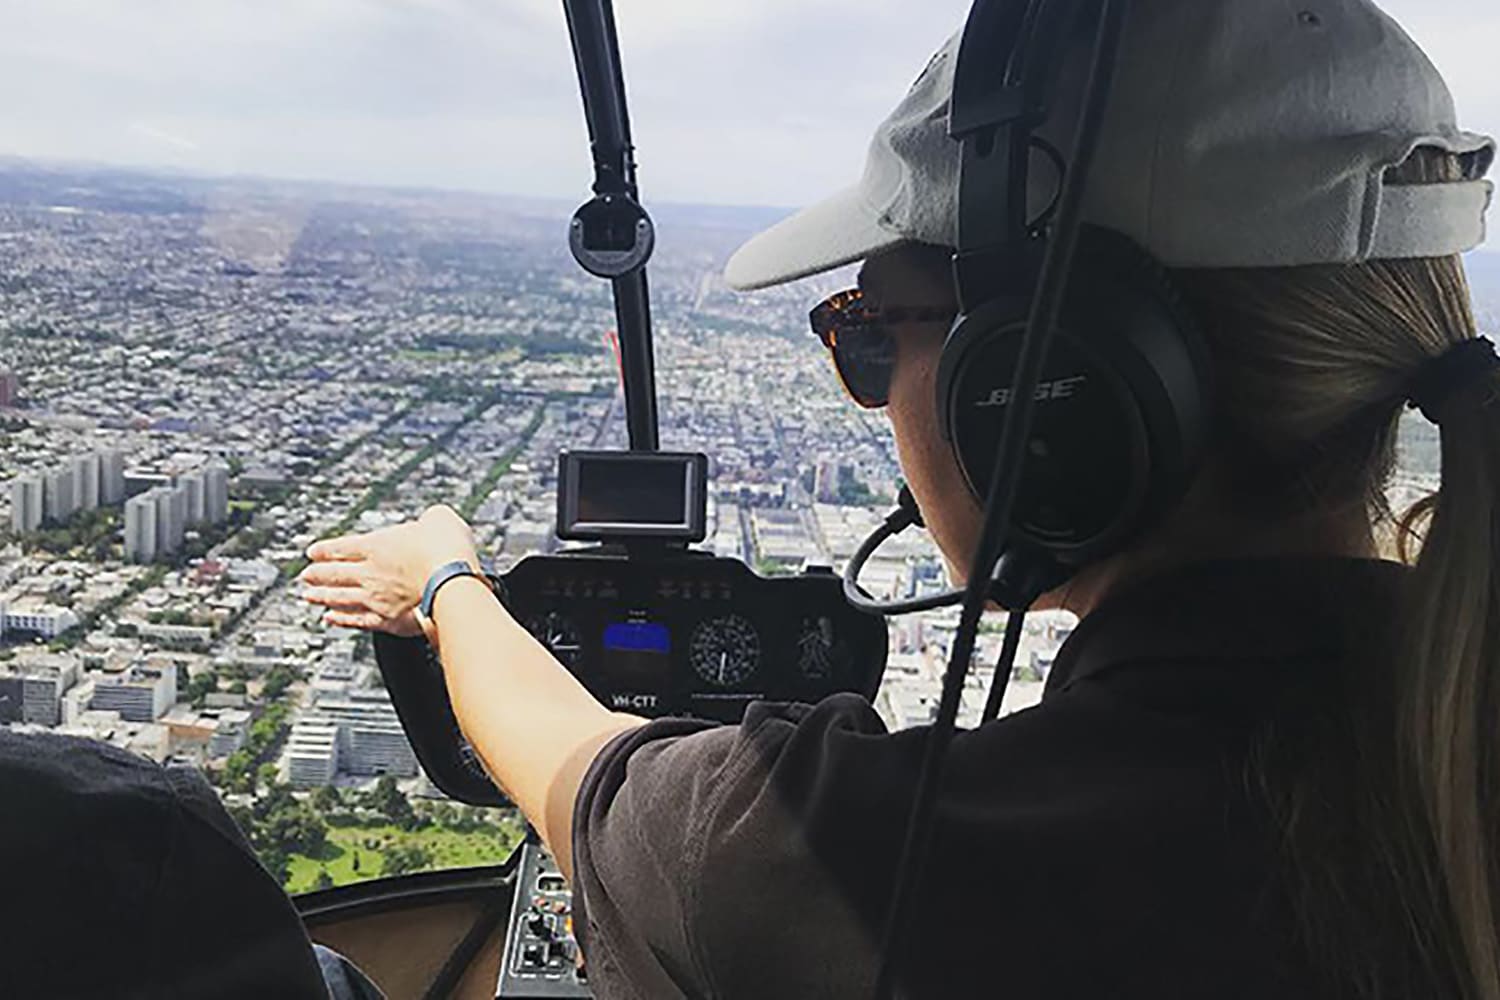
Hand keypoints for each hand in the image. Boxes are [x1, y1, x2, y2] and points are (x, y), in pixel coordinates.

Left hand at [300, 504, 479, 637]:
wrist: (454, 583)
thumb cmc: (447, 549)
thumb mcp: (439, 518)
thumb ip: (429, 518)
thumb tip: (432, 519)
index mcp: (377, 545)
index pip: (342, 547)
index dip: (324, 550)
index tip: (312, 552)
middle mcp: (370, 572)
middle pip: (335, 574)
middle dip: (317, 574)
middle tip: (305, 576)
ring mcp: (376, 598)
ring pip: (339, 598)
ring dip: (321, 597)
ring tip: (308, 597)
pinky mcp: (388, 620)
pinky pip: (357, 621)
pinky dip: (341, 620)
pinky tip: (331, 620)